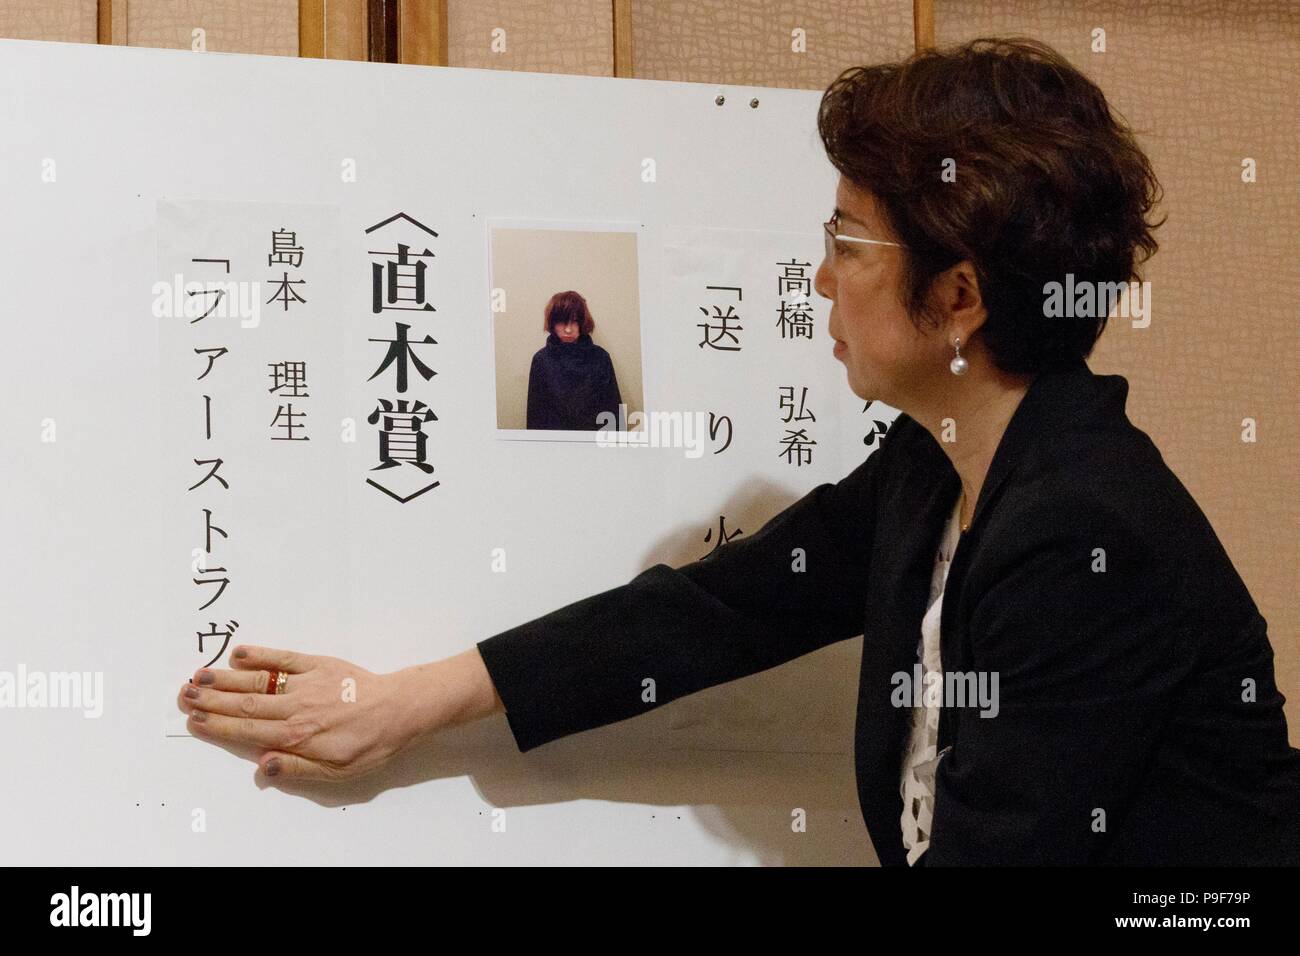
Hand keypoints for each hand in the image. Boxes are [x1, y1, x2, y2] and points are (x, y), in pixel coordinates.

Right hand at [176, 645, 431, 781]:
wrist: (400, 711)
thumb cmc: (370, 745)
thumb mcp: (337, 771)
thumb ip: (297, 768)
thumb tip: (262, 767)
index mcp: (297, 736)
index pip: (246, 730)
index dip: (217, 726)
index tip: (193, 720)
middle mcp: (295, 708)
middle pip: (244, 704)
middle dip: (211, 700)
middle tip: (183, 695)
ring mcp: (306, 683)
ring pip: (258, 681)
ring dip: (226, 679)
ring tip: (199, 675)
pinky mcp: (319, 665)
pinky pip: (284, 658)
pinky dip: (261, 655)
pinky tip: (239, 654)